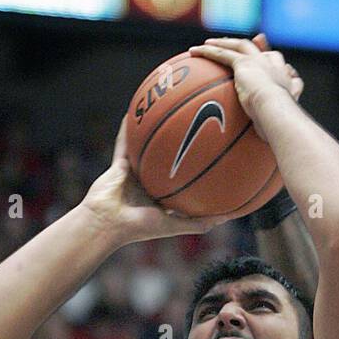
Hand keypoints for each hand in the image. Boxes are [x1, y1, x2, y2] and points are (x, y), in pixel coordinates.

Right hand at [81, 116, 239, 244]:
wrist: (107, 224)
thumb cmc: (140, 228)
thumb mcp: (175, 226)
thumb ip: (200, 222)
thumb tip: (230, 216)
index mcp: (161, 197)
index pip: (181, 180)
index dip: (193, 168)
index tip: (210, 153)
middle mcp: (148, 183)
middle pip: (166, 159)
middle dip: (179, 144)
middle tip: (194, 124)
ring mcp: (133, 173)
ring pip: (145, 148)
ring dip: (152, 131)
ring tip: (164, 111)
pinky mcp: (118, 164)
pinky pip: (123, 142)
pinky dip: (127, 128)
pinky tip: (135, 110)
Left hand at [188, 33, 302, 137]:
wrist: (278, 114)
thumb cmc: (279, 127)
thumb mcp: (276, 125)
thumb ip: (268, 126)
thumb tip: (261, 141)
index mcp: (283, 78)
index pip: (275, 63)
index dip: (267, 61)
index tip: (260, 63)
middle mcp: (272, 66)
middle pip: (257, 50)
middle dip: (245, 46)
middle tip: (232, 46)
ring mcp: (259, 62)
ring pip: (238, 47)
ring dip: (223, 44)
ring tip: (208, 44)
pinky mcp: (245, 63)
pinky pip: (223, 54)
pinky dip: (208, 52)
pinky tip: (194, 51)